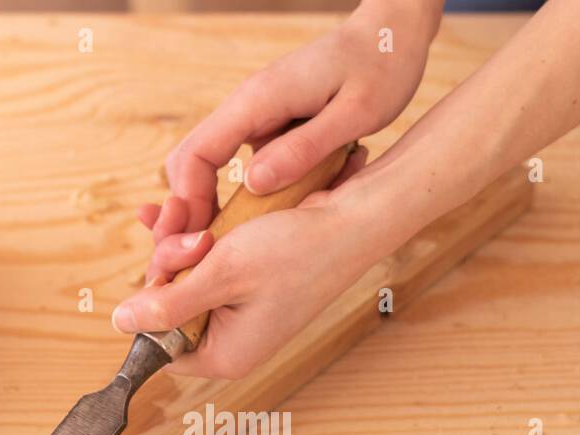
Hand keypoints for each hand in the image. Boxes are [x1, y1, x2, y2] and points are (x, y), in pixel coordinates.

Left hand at [110, 188, 380, 379]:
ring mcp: (239, 313)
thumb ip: (168, 302)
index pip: (159, 348)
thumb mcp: (222, 274)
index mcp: (225, 355)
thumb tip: (121, 322)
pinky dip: (198, 238)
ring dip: (183, 245)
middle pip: (168, 309)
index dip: (150, 305)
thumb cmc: (299, 252)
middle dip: (169, 265)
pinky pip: (206, 266)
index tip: (164, 270)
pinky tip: (192, 212)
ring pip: (184, 280)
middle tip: (193, 237)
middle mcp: (231, 340)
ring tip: (204, 219)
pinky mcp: (246, 286)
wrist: (350, 222)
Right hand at [134, 0, 439, 284]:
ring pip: (211, 166)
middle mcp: (247, 107)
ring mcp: (257, 117)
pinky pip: (242, 164)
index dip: (189, 202)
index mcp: (258, 100)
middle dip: (190, 210)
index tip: (203, 242)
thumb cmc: (381, 67)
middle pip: (190, 162)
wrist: (391, 35)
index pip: (195, 154)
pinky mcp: (270, 127)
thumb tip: (253, 184)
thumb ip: (304, 149)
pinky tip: (263, 218)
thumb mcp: (354, 114)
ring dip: (213, 206)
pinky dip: (242, 194)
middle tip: (205, 254)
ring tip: (227, 245)